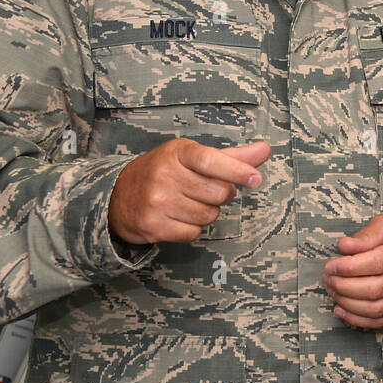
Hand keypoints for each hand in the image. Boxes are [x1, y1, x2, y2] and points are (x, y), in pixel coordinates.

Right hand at [107, 139, 268, 244]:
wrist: (117, 196)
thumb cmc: (164, 172)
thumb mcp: (192, 157)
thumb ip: (231, 156)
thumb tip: (265, 149)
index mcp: (178, 152)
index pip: (211, 161)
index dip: (236, 170)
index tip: (256, 179)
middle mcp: (165, 175)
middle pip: (219, 193)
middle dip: (221, 194)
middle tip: (203, 189)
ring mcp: (157, 201)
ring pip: (209, 215)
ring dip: (206, 212)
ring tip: (187, 202)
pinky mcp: (152, 225)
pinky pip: (193, 233)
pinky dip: (192, 228)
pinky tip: (177, 217)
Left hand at [322, 213, 382, 328]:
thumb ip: (366, 235)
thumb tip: (343, 247)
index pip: (376, 263)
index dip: (349, 267)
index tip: (331, 265)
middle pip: (374, 289)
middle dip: (343, 286)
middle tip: (327, 278)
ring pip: (376, 309)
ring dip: (347, 303)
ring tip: (332, 291)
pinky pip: (382, 321)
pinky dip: (358, 320)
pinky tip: (341, 310)